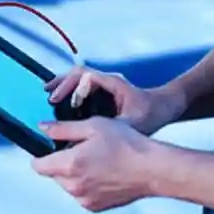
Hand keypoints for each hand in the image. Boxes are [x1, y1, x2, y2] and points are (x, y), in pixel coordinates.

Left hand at [31, 117, 165, 211]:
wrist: (152, 169)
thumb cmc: (128, 146)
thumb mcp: (93, 126)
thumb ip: (63, 128)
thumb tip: (43, 128)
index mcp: (70, 165)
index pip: (38, 166)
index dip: (41, 155)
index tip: (48, 149)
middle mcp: (74, 186)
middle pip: (53, 174)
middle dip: (61, 162)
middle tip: (82, 149)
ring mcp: (85, 199)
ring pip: (68, 185)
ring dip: (75, 174)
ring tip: (96, 160)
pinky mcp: (96, 207)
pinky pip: (82, 194)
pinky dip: (87, 185)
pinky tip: (103, 172)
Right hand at [44, 65, 184, 135]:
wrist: (166, 108)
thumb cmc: (153, 113)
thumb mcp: (133, 124)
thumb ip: (113, 130)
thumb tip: (90, 139)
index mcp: (112, 82)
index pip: (82, 75)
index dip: (66, 86)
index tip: (55, 98)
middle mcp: (107, 81)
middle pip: (76, 74)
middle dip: (60, 84)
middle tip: (48, 96)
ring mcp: (105, 85)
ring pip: (78, 80)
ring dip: (64, 87)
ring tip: (49, 97)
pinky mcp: (105, 93)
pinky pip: (83, 88)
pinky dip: (71, 94)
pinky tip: (63, 105)